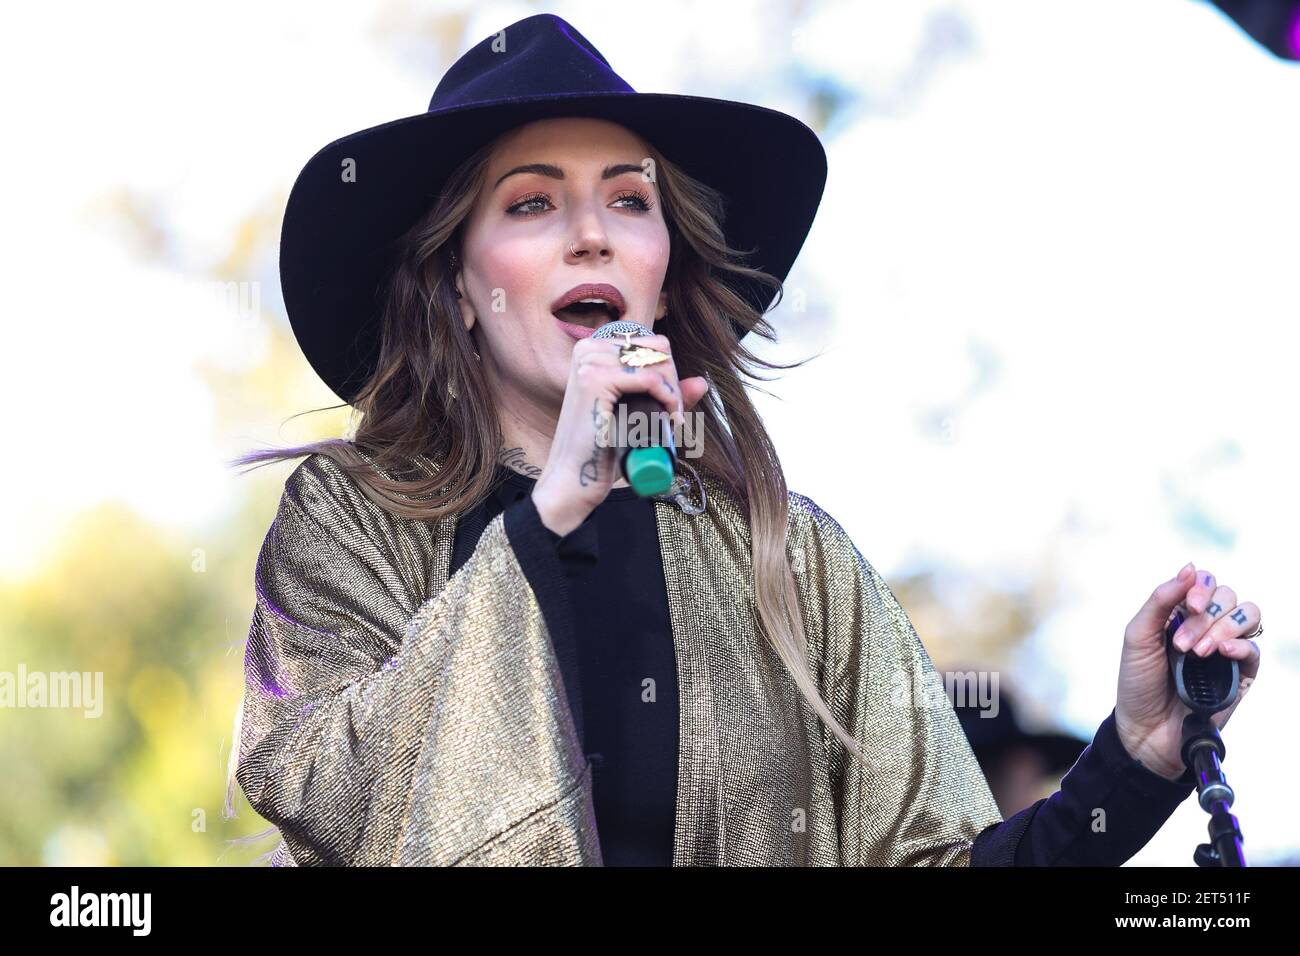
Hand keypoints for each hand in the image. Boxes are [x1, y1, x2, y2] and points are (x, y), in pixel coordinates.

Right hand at [532, 333, 709, 536]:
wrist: (574, 478)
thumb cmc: (603, 447)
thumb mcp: (635, 413)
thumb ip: (665, 395)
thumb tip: (701, 382)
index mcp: (593, 349)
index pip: (653, 343)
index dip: (669, 373)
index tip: (670, 405)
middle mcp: (589, 349)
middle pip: (658, 348)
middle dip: (673, 382)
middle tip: (671, 415)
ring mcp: (589, 362)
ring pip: (657, 362)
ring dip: (672, 392)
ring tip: (670, 420)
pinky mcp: (594, 380)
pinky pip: (650, 379)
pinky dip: (667, 398)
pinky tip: (668, 418)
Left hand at [1115, 562, 1261, 779]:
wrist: (1146, 729)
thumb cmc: (1138, 682)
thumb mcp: (1137, 637)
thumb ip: (1160, 601)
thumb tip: (1189, 568)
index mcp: (1180, 613)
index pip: (1205, 582)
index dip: (1201, 587)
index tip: (1189, 606)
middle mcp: (1207, 626)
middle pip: (1228, 596)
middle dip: (1205, 616)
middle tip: (1181, 644)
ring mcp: (1225, 649)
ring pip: (1248, 615)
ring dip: (1223, 628)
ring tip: (1197, 653)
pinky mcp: (1241, 674)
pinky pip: (1255, 649)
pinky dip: (1241, 645)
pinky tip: (1222, 653)